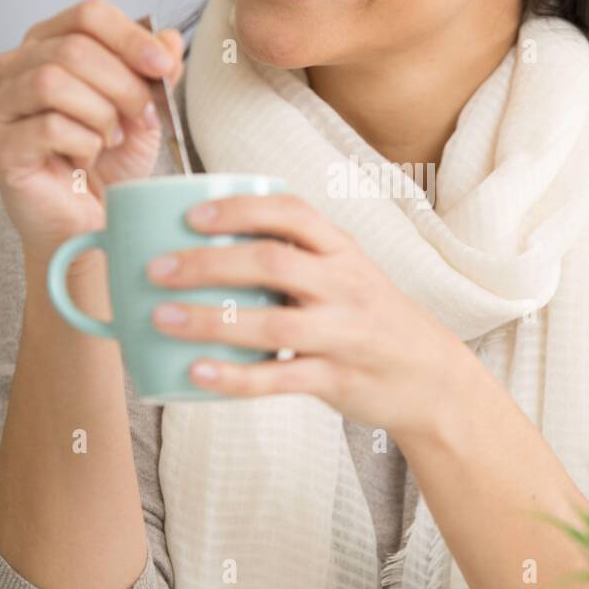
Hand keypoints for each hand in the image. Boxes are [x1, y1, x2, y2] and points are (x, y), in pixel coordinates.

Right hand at [0, 0, 183, 267]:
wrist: (93, 221)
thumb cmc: (110, 164)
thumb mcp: (146, 110)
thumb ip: (157, 72)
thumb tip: (169, 39)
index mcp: (48, 44)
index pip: (87, 15)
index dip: (131, 37)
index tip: (163, 67)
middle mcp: (14, 67)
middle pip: (73, 48)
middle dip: (123, 85)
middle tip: (144, 118)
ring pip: (53, 81)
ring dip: (100, 114)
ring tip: (111, 140)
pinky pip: (49, 126)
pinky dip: (83, 143)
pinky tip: (86, 159)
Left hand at [146, 191, 463, 435]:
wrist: (432, 378)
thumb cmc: (371, 320)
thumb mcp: (346, 275)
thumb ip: (295, 260)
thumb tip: (207, 249)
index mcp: (343, 251)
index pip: (292, 213)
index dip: (239, 210)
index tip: (191, 215)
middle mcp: (345, 286)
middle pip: (272, 263)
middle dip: (208, 263)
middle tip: (156, 269)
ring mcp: (343, 333)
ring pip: (272, 323)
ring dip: (210, 321)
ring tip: (162, 318)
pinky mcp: (338, 379)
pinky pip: (280, 378)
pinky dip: (235, 377)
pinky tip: (196, 373)